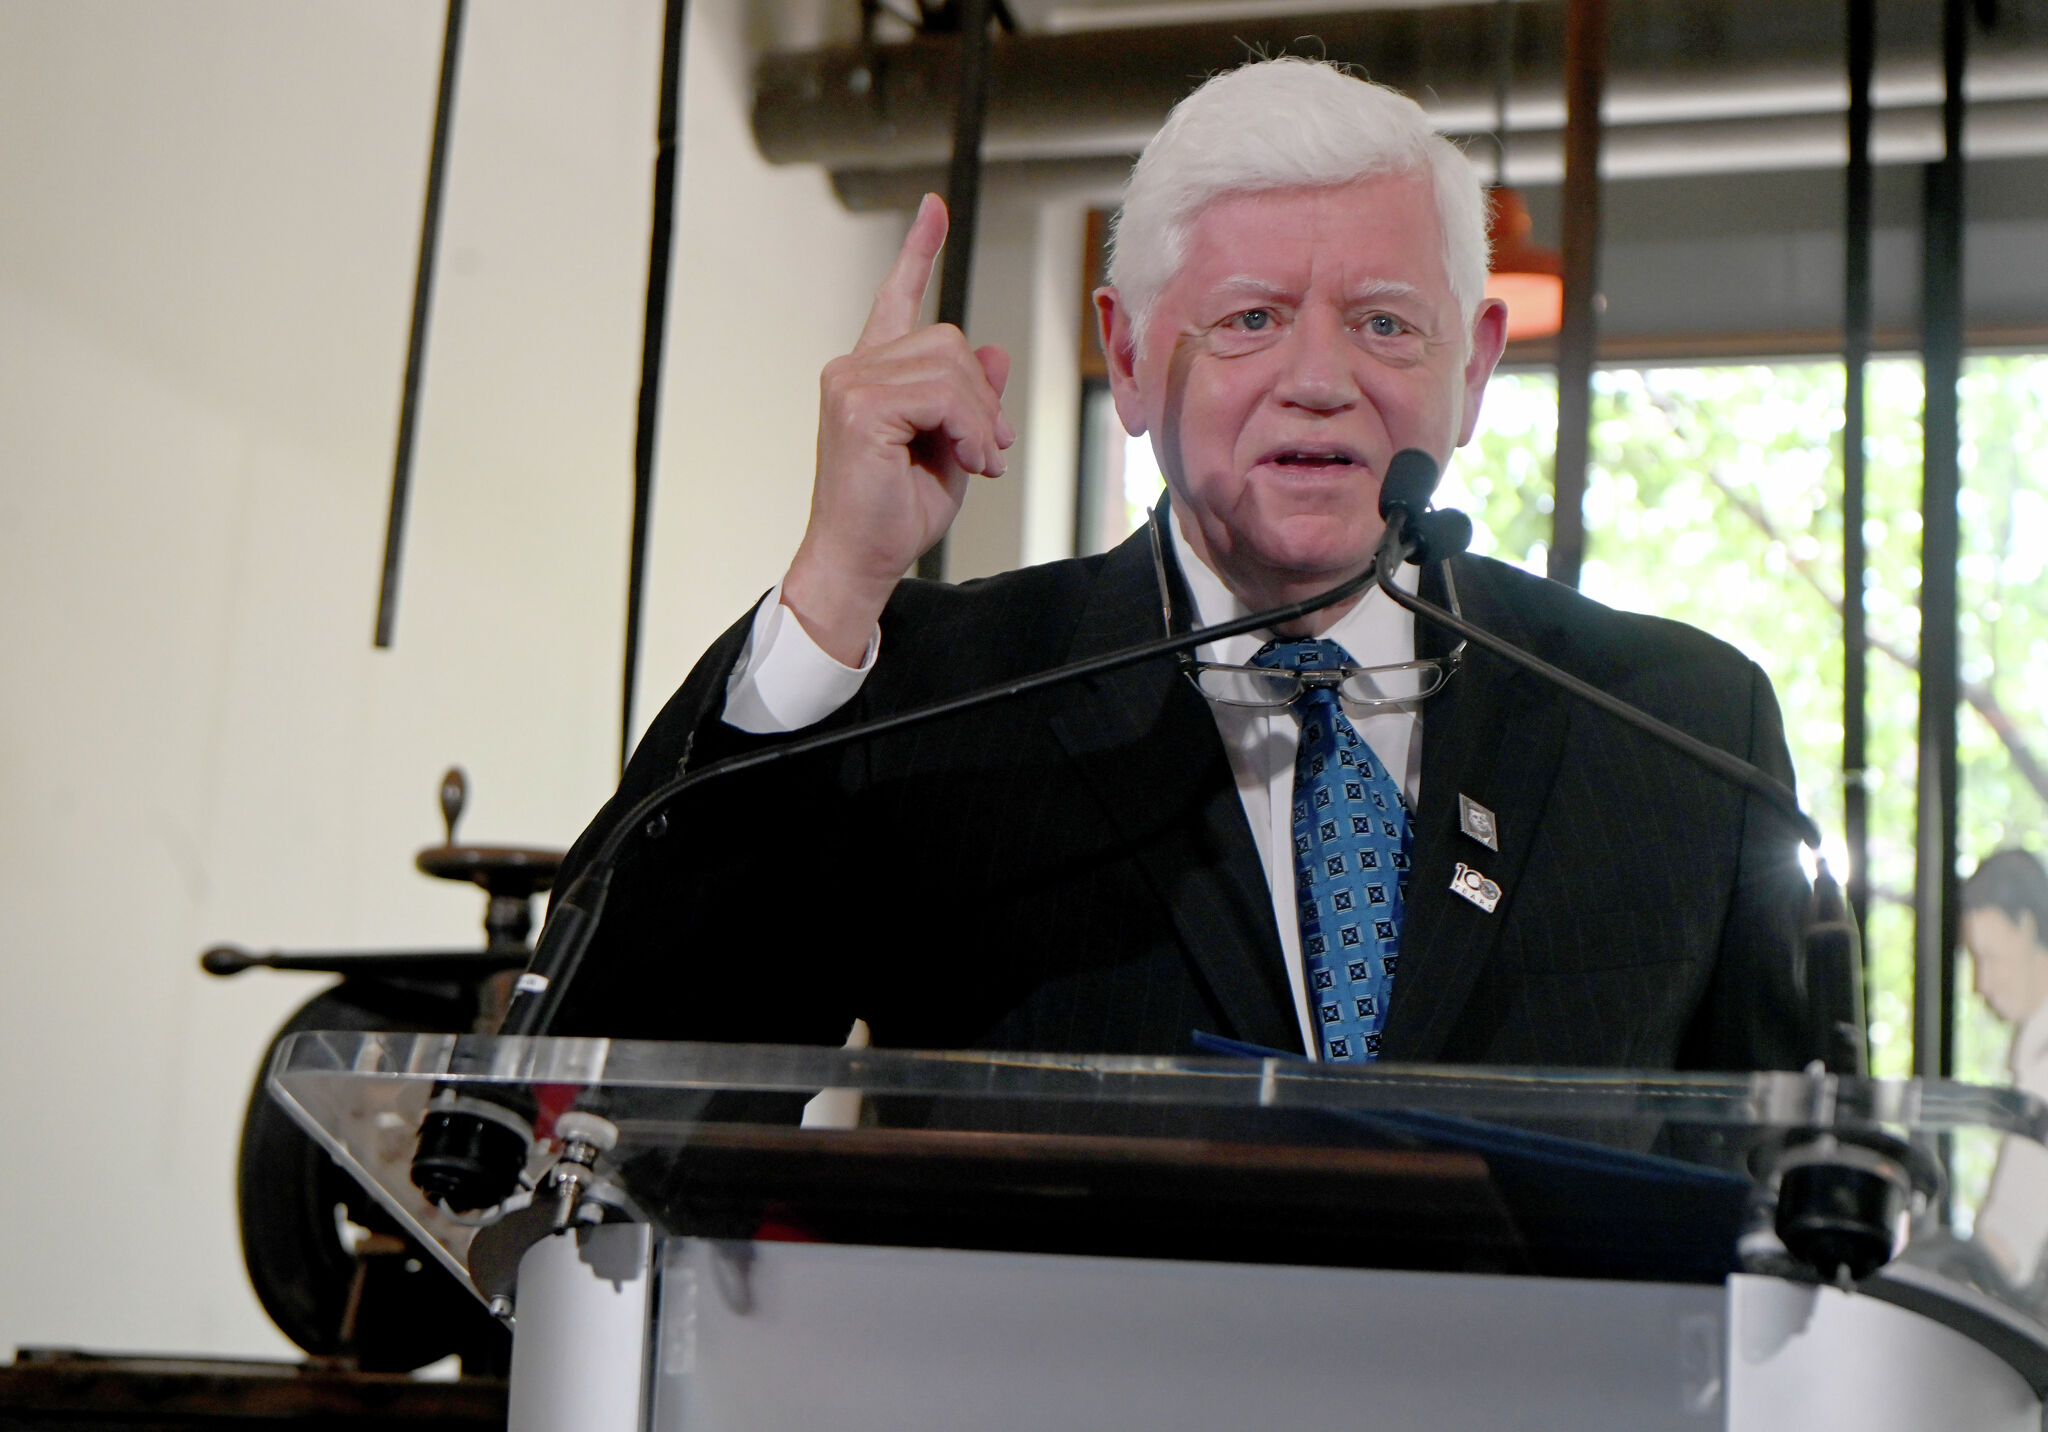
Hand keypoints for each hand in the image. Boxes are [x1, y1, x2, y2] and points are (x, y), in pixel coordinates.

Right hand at [782, 194, 1013, 664]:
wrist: (861, 560)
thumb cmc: (896, 514)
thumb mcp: (952, 449)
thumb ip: (971, 400)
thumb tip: (997, 353)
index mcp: (872, 375)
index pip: (896, 299)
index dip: (918, 253)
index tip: (934, 210)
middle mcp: (855, 368)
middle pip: (948, 339)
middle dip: (982, 395)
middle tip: (990, 451)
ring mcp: (851, 382)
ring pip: (950, 364)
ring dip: (979, 417)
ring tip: (976, 460)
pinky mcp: (859, 404)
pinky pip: (941, 393)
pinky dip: (968, 427)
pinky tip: (967, 459)